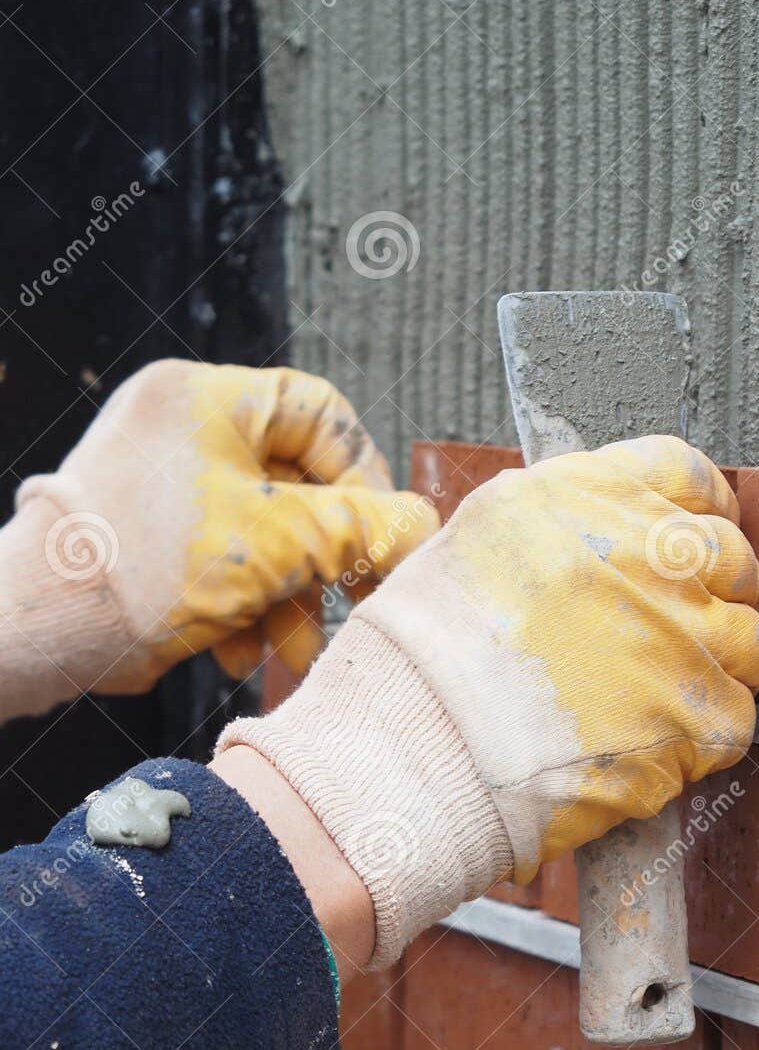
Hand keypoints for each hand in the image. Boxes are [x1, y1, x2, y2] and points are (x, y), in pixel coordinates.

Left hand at [13, 360, 437, 695]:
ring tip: (294, 648)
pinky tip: (243, 652)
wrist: (45, 627)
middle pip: (294, 483)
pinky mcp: (148, 535)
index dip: (363, 475)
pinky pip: (220, 560)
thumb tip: (423, 529)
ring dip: (288, 595)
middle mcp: (181, 428)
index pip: (320, 412)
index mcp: (206, 397)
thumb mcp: (280, 544)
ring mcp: (161, 483)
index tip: (377, 534)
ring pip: (261, 532)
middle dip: (323, 557)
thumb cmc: (150, 567)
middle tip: (354, 598)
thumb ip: (363, 529)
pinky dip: (242, 605)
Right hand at [217, 434, 758, 966]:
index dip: (699, 509)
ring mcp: (678, 633)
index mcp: (583, 496)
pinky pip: (735, 718)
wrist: (410, 756)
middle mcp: (642, 552)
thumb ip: (553, 525)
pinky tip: (646, 745)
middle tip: (671, 633)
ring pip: (745, 640)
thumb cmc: (417, 663)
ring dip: (713, 667)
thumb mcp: (469, 543)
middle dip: (711, 592)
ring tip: (652, 698)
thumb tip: (603, 532)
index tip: (693, 540)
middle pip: (730, 555)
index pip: (684, 472)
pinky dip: (702, 738)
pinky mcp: (693, 716)